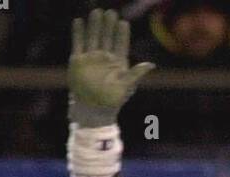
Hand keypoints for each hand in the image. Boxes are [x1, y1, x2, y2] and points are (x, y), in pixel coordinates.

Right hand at [69, 8, 154, 127]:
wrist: (92, 112)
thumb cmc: (111, 102)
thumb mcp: (126, 87)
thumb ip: (136, 74)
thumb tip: (151, 65)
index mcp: (117, 62)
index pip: (120, 43)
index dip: (122, 33)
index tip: (123, 22)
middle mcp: (104, 58)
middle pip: (107, 37)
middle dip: (108, 25)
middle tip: (110, 12)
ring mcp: (91, 58)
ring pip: (93, 37)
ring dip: (94, 25)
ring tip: (97, 12)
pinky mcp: (78, 61)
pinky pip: (78, 44)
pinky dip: (78, 33)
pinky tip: (79, 21)